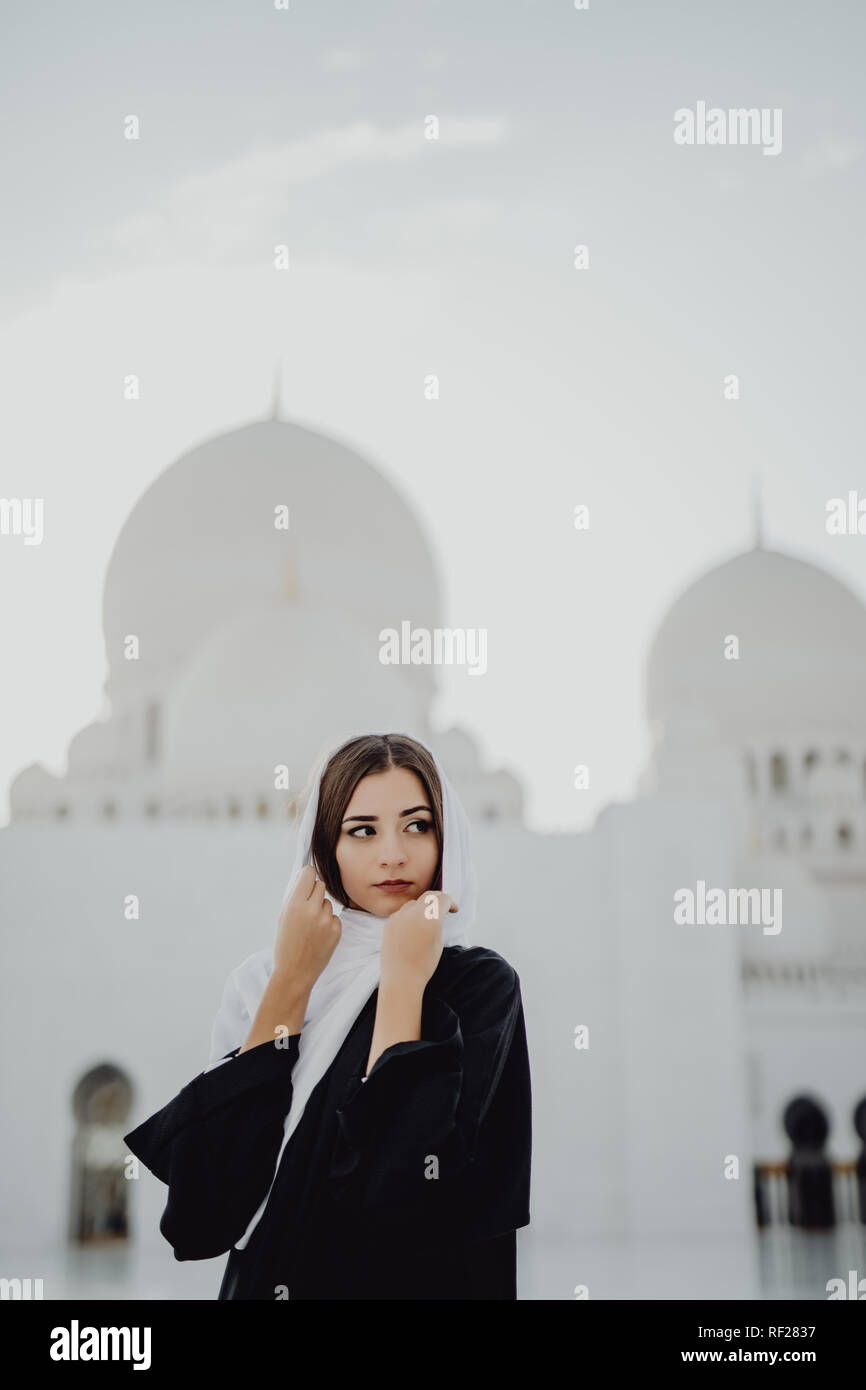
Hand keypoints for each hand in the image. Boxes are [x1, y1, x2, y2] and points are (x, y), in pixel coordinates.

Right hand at [273, 864, 340, 989]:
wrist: (295, 973)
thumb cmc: (285, 945)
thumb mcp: (283, 918)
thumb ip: (293, 898)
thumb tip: (303, 878)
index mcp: (295, 905)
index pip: (308, 873)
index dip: (306, 876)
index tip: (305, 880)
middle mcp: (312, 910)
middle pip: (320, 885)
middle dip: (313, 892)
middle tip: (306, 905)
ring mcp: (326, 921)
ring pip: (328, 902)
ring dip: (321, 908)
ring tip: (311, 926)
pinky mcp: (337, 930)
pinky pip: (334, 917)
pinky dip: (328, 922)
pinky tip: (318, 935)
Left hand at [380, 890, 457, 987]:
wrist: (400, 979)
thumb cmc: (423, 964)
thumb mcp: (438, 942)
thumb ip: (438, 923)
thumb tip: (438, 914)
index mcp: (430, 917)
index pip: (443, 899)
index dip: (451, 903)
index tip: (454, 910)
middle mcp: (413, 912)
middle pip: (429, 896)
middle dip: (438, 900)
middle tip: (444, 909)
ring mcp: (399, 916)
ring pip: (415, 902)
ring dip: (424, 906)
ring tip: (428, 920)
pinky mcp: (389, 922)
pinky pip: (402, 912)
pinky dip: (411, 914)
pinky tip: (414, 927)